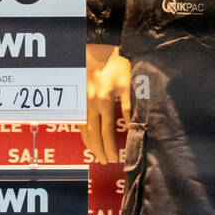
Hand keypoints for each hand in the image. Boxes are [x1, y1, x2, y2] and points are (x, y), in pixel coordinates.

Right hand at [81, 45, 130, 163]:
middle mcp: (91, 104)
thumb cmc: (116, 65)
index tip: (115, 158)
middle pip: (94, 134)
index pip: (107, 131)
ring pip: (85, 129)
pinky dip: (84, 134)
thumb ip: (129, 104)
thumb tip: (134, 124)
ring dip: (91, 145)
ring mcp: (83, 103)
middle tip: (106, 162)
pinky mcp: (80, 101)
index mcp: (104, 101)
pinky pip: (80, 122)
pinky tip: (88, 140)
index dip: (111, 147)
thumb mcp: (127, 83)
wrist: (97, 52)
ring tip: (98, 155)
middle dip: (100, 150)